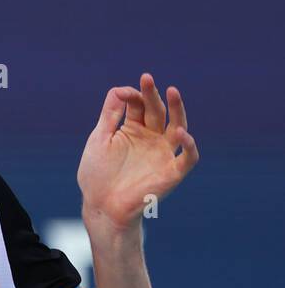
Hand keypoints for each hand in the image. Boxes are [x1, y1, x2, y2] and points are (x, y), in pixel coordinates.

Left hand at [77, 73, 198, 230]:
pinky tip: (180, 133)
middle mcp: (151, 139)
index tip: (126, 93)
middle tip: (147, 80)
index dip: (136, 95)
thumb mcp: (99, 139)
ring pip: (178, 126)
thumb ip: (110, 114)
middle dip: (153, 95)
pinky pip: (188, 157)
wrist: (102, 207)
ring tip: (172, 91)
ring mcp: (163, 154)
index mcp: (134, 130)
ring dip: (177, 108)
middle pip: (158, 111)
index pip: (140, 105)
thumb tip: (123, 88)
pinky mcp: (172, 172)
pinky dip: (189, 145)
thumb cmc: (97, 176)